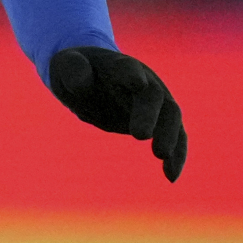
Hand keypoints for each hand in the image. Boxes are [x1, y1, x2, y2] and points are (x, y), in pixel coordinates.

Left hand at [46, 45, 188, 182]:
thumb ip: (73, 70)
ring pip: (171, 116)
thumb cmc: (75, 69)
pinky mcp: (158, 121)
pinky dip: (176, 155)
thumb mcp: (65, 65)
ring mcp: (154, 101)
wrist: (90, 75)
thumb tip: (82, 83)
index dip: (132, 75)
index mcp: (119, 66)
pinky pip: (174, 137)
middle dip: (149, 113)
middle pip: (154, 95)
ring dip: (170, 136)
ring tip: (161, 157)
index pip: (127, 68)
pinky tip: (170, 177)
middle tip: (140, 135)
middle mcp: (144, 81)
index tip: (137, 83)